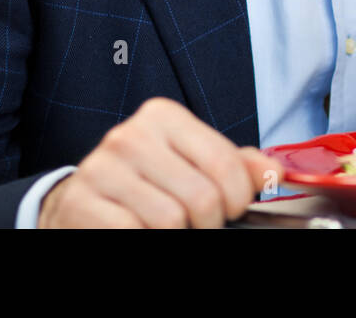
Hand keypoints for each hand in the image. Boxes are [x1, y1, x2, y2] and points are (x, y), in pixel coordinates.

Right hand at [38, 97, 283, 227]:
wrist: (84, 199)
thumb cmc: (148, 180)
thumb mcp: (192, 161)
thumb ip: (235, 164)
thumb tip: (274, 172)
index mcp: (163, 116)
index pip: (224, 163)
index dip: (239, 198)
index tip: (233, 207)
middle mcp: (130, 135)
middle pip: (202, 197)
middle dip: (211, 222)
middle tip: (202, 223)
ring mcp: (102, 169)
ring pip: (171, 220)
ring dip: (180, 234)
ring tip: (173, 226)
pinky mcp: (82, 202)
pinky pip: (136, 233)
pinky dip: (147, 238)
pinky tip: (143, 229)